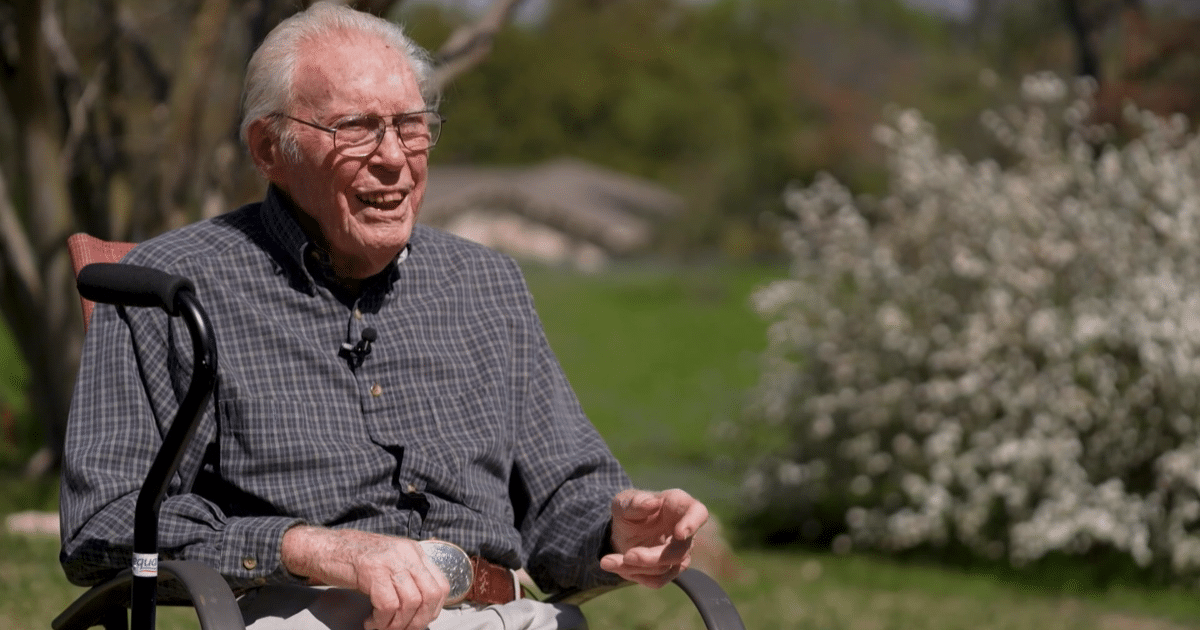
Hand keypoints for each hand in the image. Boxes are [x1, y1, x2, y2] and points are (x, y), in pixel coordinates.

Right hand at [280, 526, 448, 629]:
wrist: (324, 546)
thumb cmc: (354, 558)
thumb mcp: (389, 561)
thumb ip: (406, 579)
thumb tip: (420, 611)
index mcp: (414, 552)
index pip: (441, 585)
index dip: (434, 610)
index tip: (418, 621)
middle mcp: (406, 553)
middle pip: (430, 595)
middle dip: (418, 621)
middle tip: (401, 629)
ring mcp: (390, 560)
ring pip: (410, 603)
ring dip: (397, 624)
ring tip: (381, 626)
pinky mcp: (372, 570)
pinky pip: (388, 605)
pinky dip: (380, 620)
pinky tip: (370, 621)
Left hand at [600, 488, 708, 587]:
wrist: (623, 528)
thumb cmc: (630, 508)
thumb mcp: (624, 502)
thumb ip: (636, 501)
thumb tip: (652, 503)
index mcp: (679, 505)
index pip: (698, 513)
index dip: (692, 524)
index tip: (679, 533)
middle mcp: (684, 531)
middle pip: (679, 551)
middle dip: (651, 557)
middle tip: (627, 556)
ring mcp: (679, 552)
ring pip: (665, 569)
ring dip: (635, 568)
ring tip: (607, 561)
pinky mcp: (669, 569)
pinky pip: (657, 581)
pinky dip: (634, 576)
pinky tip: (615, 566)